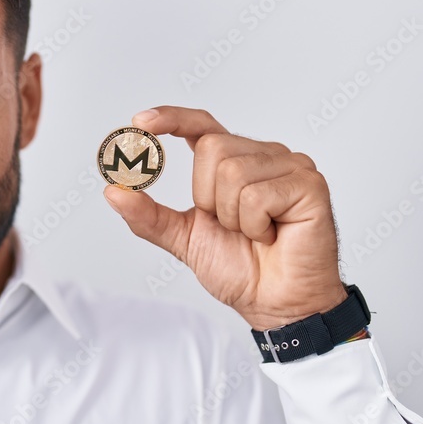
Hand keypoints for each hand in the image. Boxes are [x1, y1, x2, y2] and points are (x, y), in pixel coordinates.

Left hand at [103, 106, 346, 330]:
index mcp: (234, 162)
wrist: (274, 304)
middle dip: (207, 197)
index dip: (172, 118)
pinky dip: (254, 225)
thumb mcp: (182, 238)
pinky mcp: (309, 185)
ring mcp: (290, 166)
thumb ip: (148, 215)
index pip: (201, 126)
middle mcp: (263, 156)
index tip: (139, 122)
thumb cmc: (240, 269)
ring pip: (232, 171)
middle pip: (211, 148)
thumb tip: (113, 190)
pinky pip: (257, 194)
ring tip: (254, 233)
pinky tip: (271, 235)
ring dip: (232, 215)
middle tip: (230, 226)